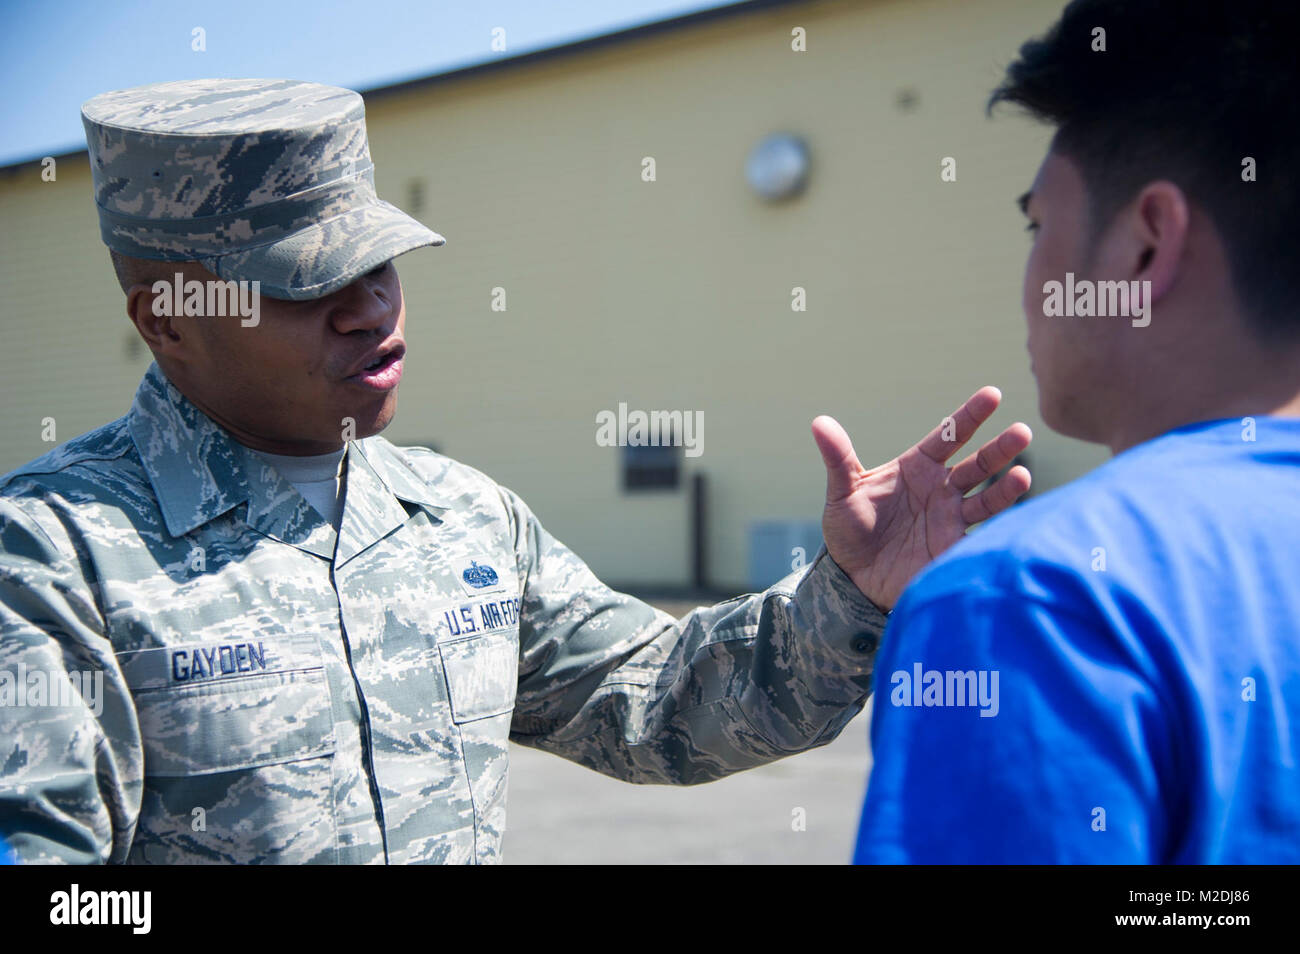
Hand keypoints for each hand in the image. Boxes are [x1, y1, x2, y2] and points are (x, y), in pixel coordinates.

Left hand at [811, 387, 1031, 610]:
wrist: (854, 579)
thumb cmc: (849, 531)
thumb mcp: (842, 493)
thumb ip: (838, 459)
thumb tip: (819, 423)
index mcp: (917, 467)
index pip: (949, 435)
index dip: (970, 416)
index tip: (993, 394)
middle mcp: (941, 488)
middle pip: (977, 463)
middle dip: (1000, 449)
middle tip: (1023, 432)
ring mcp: (950, 517)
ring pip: (986, 497)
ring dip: (1006, 487)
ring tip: (1022, 476)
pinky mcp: (953, 547)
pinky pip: (981, 533)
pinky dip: (1000, 525)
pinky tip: (1016, 518)